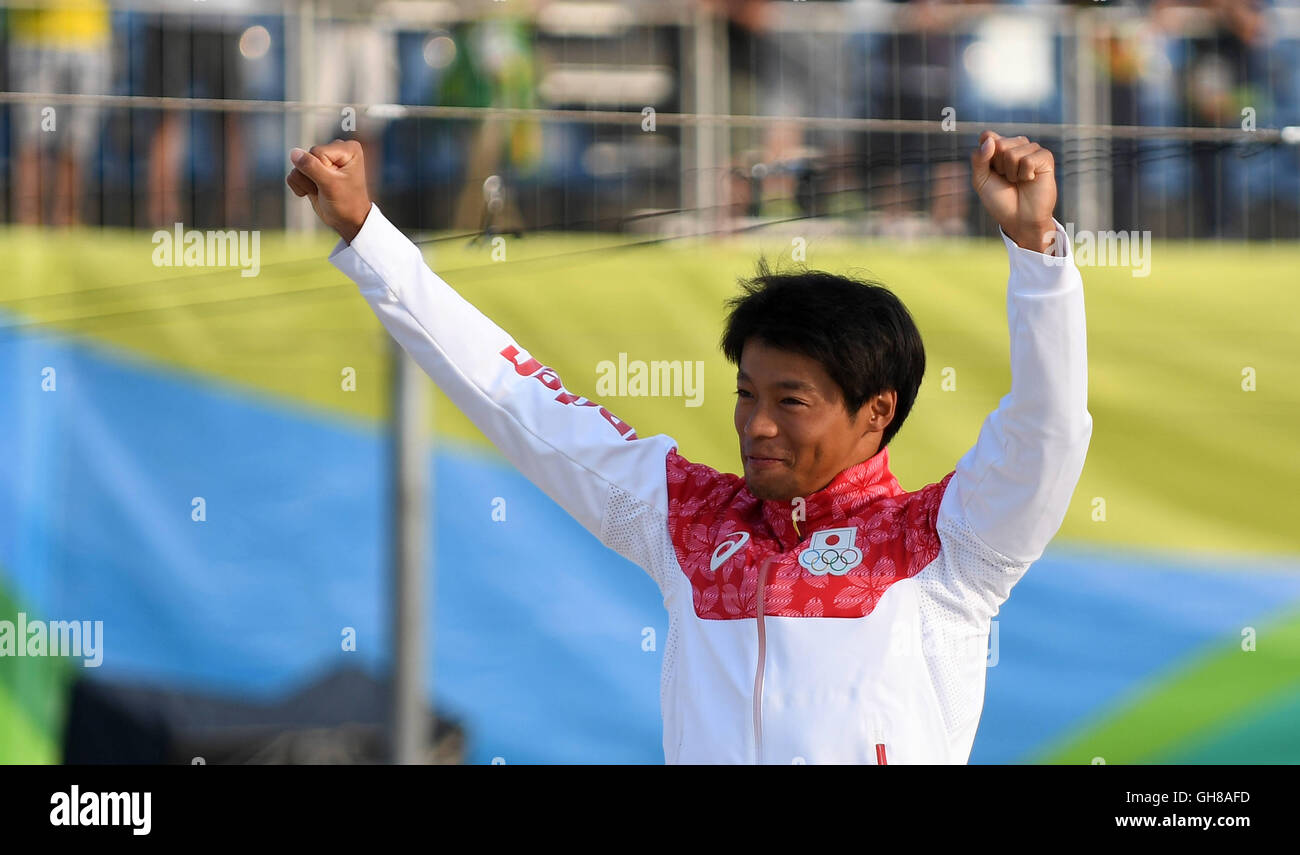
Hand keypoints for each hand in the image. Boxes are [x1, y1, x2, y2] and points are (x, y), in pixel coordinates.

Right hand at [285, 140, 371, 242]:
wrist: (347, 221)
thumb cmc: (346, 203)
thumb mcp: (330, 185)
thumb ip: (311, 167)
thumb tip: (294, 153)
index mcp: (348, 149)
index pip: (317, 152)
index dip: (321, 170)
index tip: (335, 182)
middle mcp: (336, 150)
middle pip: (306, 156)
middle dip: (312, 176)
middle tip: (328, 189)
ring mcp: (324, 159)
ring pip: (298, 165)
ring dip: (306, 183)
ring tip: (322, 191)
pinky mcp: (313, 170)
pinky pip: (294, 173)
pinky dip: (300, 186)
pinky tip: (314, 192)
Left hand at [970, 130, 1056, 252]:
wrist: (1019, 219)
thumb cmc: (1000, 200)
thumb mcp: (981, 180)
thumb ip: (979, 158)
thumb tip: (990, 139)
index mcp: (999, 148)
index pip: (987, 136)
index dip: (985, 155)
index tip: (991, 171)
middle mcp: (1016, 145)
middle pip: (999, 144)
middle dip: (998, 167)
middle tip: (1007, 179)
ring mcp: (1031, 150)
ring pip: (1012, 153)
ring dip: (1012, 173)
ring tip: (1018, 181)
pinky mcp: (1045, 157)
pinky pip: (1027, 160)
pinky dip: (1025, 174)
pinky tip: (1030, 180)